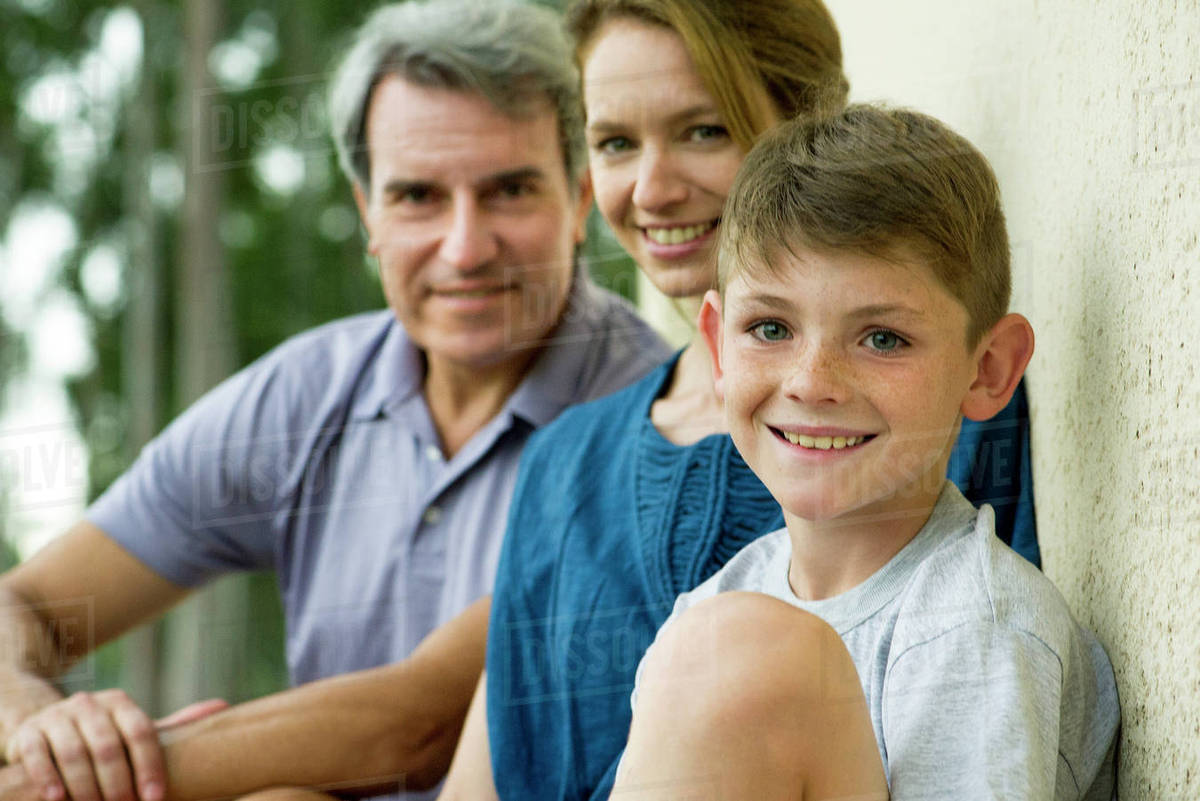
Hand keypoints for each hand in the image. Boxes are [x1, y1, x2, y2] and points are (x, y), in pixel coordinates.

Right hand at [4, 692, 226, 800]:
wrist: (47, 725)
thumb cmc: (104, 736)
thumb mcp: (134, 729)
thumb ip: (173, 726)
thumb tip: (224, 707)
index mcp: (121, 703)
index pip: (142, 733)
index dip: (150, 767)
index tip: (156, 798)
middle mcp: (90, 705)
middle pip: (108, 746)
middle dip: (118, 782)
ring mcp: (57, 716)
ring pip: (74, 752)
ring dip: (85, 786)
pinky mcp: (28, 733)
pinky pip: (37, 755)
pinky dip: (48, 778)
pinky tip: (57, 799)